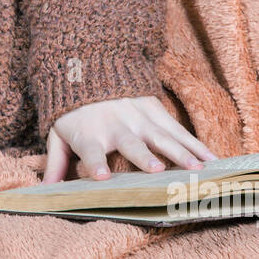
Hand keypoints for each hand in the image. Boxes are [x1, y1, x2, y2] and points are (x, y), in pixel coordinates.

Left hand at [42, 96, 218, 183]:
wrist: (91, 65)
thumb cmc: (73, 111)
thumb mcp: (57, 133)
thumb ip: (54, 163)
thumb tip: (44, 193)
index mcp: (89, 133)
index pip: (90, 151)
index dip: (95, 163)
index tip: (102, 176)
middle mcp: (117, 126)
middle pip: (131, 143)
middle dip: (144, 156)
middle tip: (156, 170)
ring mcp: (139, 118)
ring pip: (163, 137)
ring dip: (180, 152)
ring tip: (197, 167)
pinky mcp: (157, 112)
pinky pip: (179, 130)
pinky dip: (197, 144)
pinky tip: (214, 159)